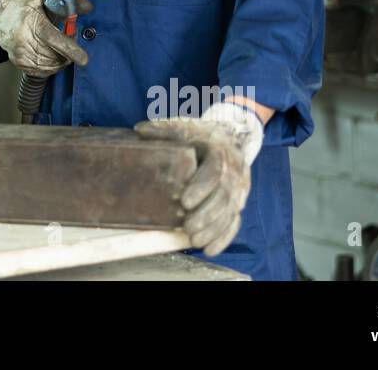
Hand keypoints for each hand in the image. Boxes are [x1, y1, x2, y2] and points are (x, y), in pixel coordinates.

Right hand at [0, 0, 89, 76]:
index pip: (51, 37)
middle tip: (69, 39)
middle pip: (53, 54)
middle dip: (68, 52)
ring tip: (59, 46)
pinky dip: (52, 66)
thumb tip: (88, 6)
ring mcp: (19, 52)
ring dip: (61, 59)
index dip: (68, 48)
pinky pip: (42, 71)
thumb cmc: (25, 5)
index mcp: (31, 20)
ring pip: (50, 65)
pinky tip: (51, 55)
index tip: (83, 58)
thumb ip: (69, 1)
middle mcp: (23, 38)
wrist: (0, 14)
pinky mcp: (18, 62)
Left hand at [133, 103, 261, 255]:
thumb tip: (139, 130)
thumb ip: (164, 130)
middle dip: (206, 215)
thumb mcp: (185, 128)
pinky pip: (234, 222)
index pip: (214, 171)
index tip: (184, 202)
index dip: (201, 187)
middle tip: (188, 228)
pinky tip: (209, 249)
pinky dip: (223, 238)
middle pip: (223, 196)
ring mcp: (239, 188)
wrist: (230, 137)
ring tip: (195, 241)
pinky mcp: (239, 202)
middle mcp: (233, 171)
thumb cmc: (202, 135)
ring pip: (229, 212)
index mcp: (219, 151)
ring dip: (213, 230)